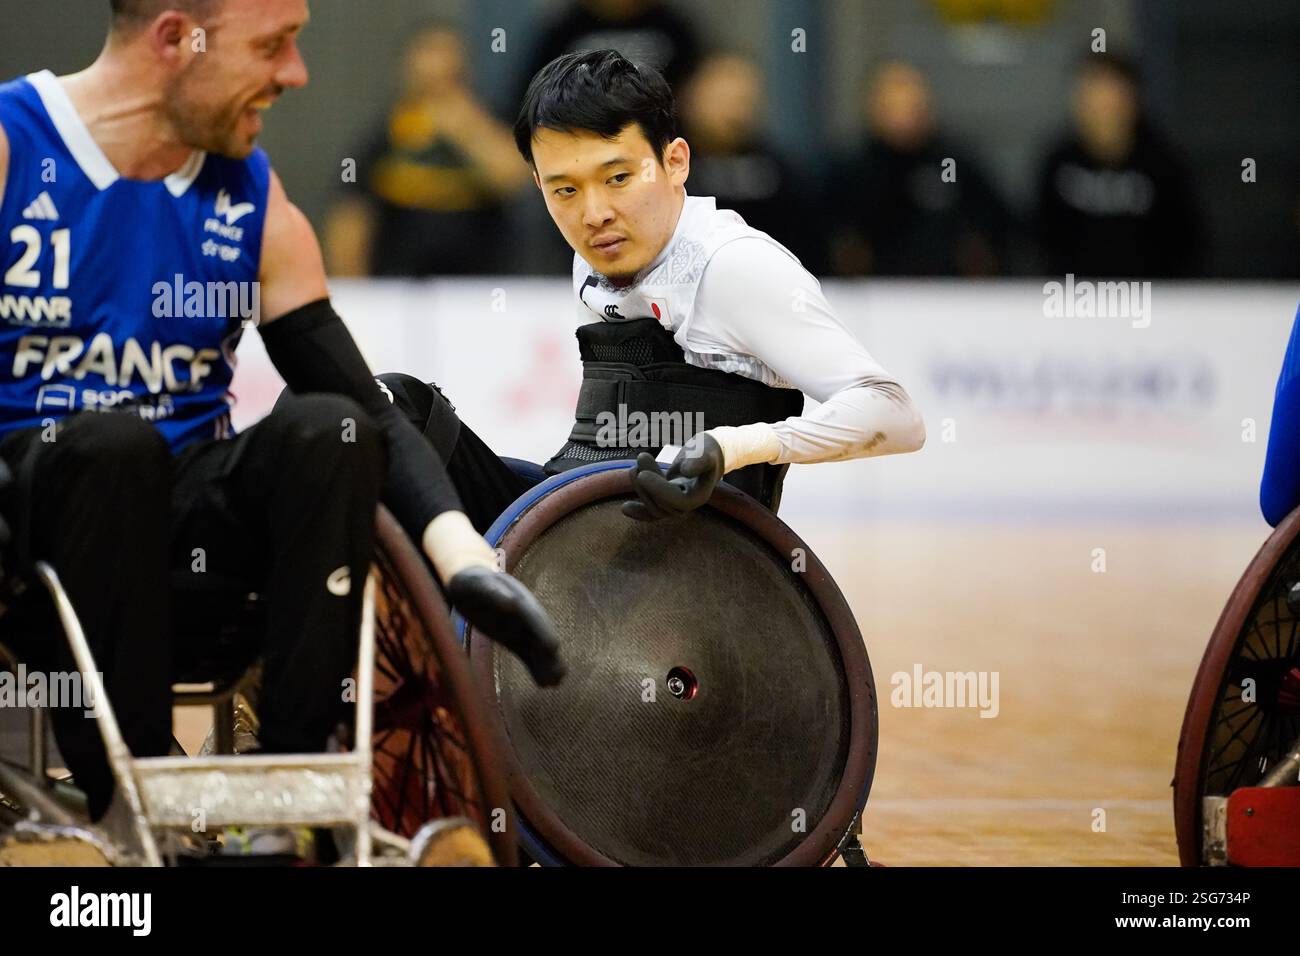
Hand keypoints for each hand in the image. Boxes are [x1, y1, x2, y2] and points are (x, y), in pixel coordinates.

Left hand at [447, 566, 564, 686]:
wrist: (472, 584)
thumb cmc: (475, 581)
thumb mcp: (480, 583)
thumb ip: (494, 592)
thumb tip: (511, 602)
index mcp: (520, 601)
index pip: (534, 618)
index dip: (543, 632)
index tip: (553, 647)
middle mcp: (525, 617)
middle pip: (540, 637)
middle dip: (549, 655)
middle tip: (560, 674)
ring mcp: (521, 630)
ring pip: (536, 649)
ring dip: (546, 665)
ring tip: (556, 683)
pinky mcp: (513, 641)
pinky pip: (527, 656)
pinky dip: (535, 669)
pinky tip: (544, 684)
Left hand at [622, 434, 725, 520]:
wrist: (708, 454)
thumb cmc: (707, 450)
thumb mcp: (705, 451)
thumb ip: (698, 461)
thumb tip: (685, 471)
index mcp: (699, 497)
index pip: (676, 500)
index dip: (658, 489)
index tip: (642, 474)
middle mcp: (687, 505)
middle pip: (662, 504)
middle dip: (647, 484)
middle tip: (641, 457)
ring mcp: (675, 504)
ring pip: (654, 506)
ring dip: (640, 488)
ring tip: (635, 465)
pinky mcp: (666, 500)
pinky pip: (651, 510)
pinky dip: (639, 511)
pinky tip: (624, 508)